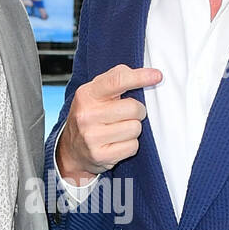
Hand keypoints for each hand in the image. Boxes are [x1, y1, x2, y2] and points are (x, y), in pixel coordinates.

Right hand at [56, 63, 162, 183]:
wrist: (71, 150)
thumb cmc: (89, 116)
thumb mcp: (95, 93)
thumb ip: (115, 78)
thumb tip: (147, 74)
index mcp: (87, 94)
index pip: (117, 80)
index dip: (140, 77)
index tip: (157, 76)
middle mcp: (87, 115)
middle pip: (134, 108)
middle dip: (137, 111)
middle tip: (126, 114)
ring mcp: (92, 137)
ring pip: (136, 128)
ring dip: (133, 129)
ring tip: (119, 129)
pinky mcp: (101, 155)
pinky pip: (133, 146)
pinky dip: (130, 145)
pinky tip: (117, 143)